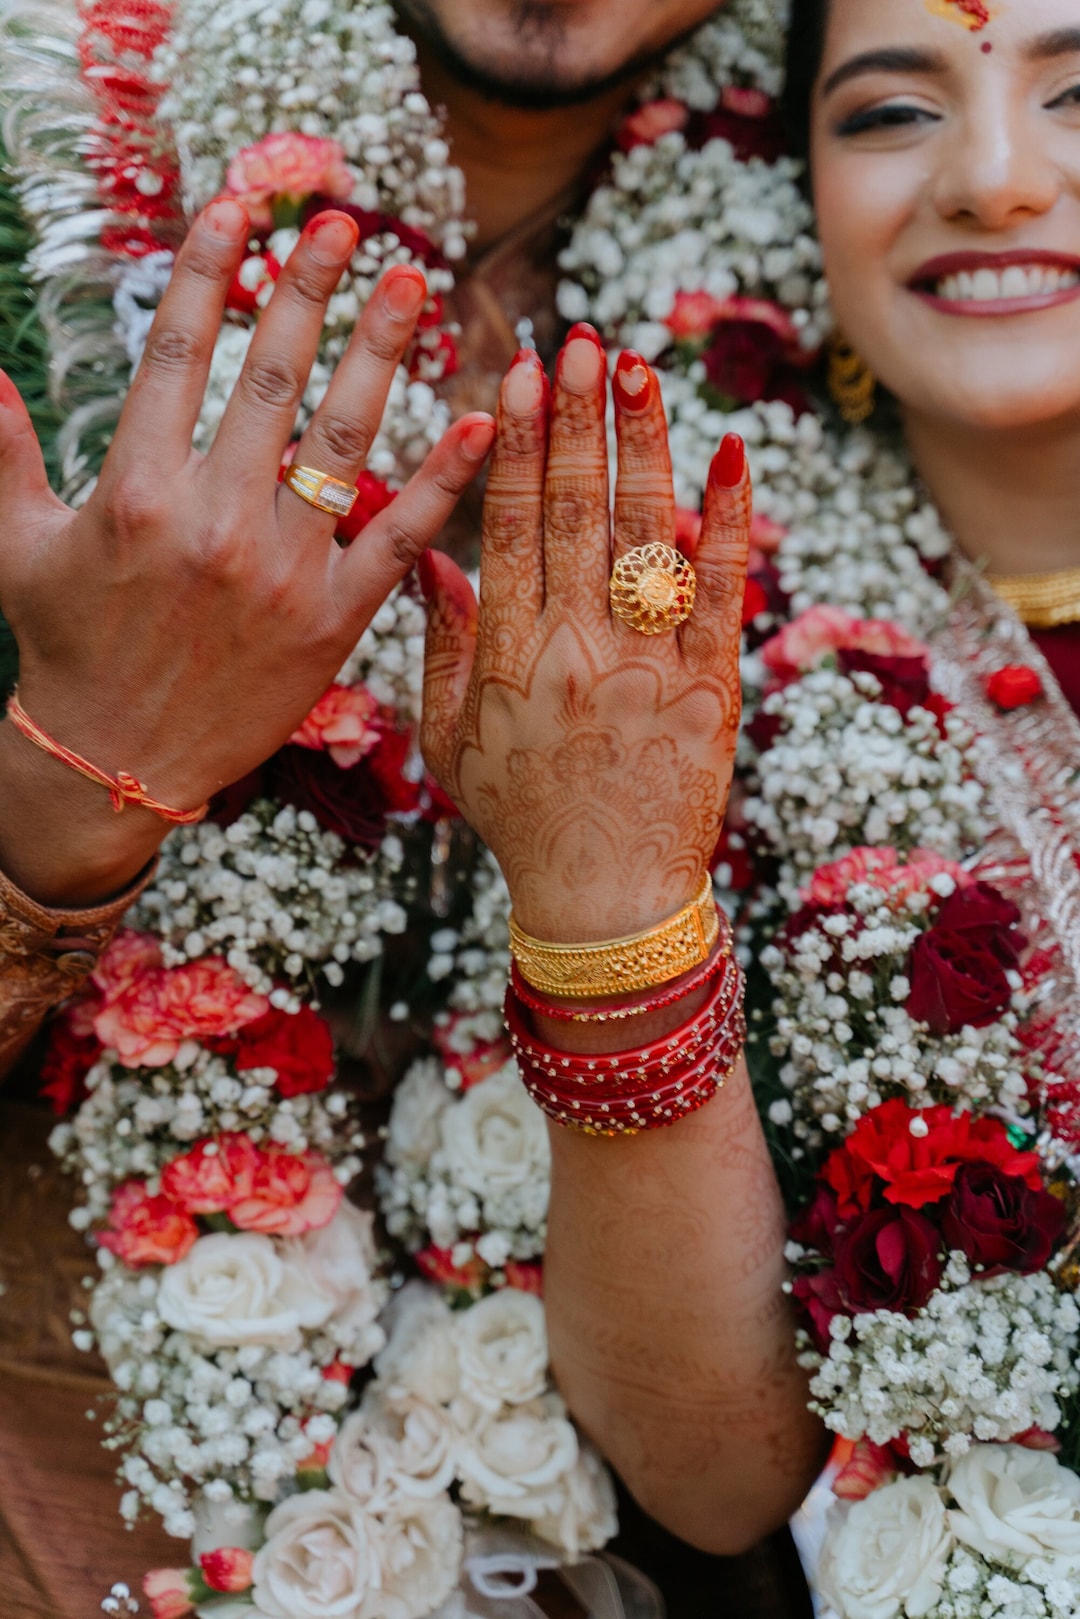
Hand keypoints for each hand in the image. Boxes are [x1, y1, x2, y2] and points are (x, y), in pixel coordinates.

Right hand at [0, 198, 492, 902]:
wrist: (116, 763)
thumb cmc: (66, 650)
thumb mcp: (18, 548)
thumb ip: (2, 455)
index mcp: (135, 490)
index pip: (176, 353)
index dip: (208, 270)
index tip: (238, 208)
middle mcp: (213, 521)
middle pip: (270, 378)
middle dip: (307, 288)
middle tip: (344, 220)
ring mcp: (281, 571)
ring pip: (341, 439)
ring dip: (381, 352)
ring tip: (412, 282)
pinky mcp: (333, 621)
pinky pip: (398, 539)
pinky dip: (442, 481)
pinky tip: (476, 419)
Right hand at [419, 327, 748, 943]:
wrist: (604, 896)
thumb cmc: (518, 818)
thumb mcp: (450, 739)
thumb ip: (441, 646)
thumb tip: (428, 559)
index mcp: (508, 655)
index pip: (507, 525)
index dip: (514, 442)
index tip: (518, 375)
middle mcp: (576, 648)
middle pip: (574, 512)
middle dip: (577, 420)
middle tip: (580, 343)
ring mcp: (649, 665)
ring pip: (645, 535)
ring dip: (642, 446)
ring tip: (639, 370)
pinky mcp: (710, 686)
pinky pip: (720, 592)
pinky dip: (727, 523)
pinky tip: (731, 455)